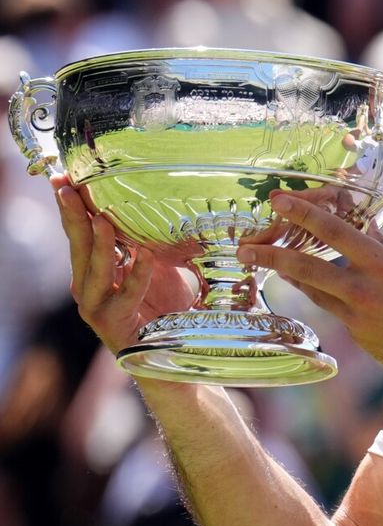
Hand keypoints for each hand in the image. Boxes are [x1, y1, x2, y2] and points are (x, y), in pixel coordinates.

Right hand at [52, 174, 198, 353]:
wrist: (176, 348)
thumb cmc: (167, 304)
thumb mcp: (159, 263)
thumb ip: (147, 239)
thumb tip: (156, 202)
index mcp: (95, 268)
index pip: (79, 232)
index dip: (71, 206)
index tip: (63, 177)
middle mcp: (89, 286)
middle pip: (78, 246)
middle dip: (73, 217)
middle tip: (68, 189)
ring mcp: (96, 307)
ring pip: (94, 271)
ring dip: (99, 245)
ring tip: (102, 219)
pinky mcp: (113, 324)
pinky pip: (125, 296)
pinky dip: (136, 275)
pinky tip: (144, 255)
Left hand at [237, 192, 382, 393]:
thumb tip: (366, 225)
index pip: (334, 232)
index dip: (302, 214)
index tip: (279, 201)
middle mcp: (365, 290)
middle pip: (306, 267)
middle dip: (271, 255)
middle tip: (244, 247)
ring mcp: (358, 317)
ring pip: (314, 291)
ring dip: (290, 276)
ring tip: (268, 264)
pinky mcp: (358, 337)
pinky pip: (334, 311)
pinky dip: (325, 297)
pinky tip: (319, 289)